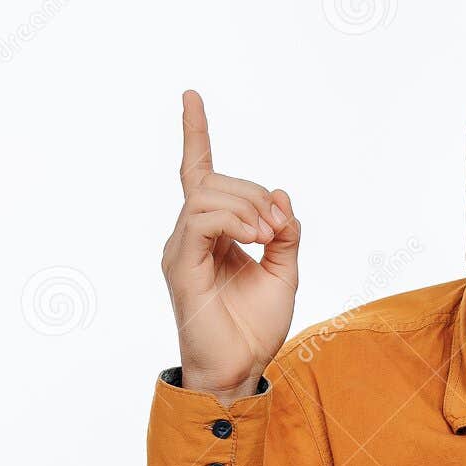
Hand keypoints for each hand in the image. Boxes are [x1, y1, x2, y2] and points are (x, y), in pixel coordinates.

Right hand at [161, 89, 300, 401]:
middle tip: (279, 229)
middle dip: (253, 193)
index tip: (191, 96)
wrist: (239, 369)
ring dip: (247, 206)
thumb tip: (280, 197)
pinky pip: (201, 219)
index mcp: (211, 235)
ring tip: (269, 237)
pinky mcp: (180, 264)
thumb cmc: (255, 327)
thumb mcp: (284, 272)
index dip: (196, 135)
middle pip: (214, 181)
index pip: (200, 174)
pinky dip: (234, 220)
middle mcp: (189, 236)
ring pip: (207, 194)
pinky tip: (255, 239)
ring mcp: (181, 248)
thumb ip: (284, 233)